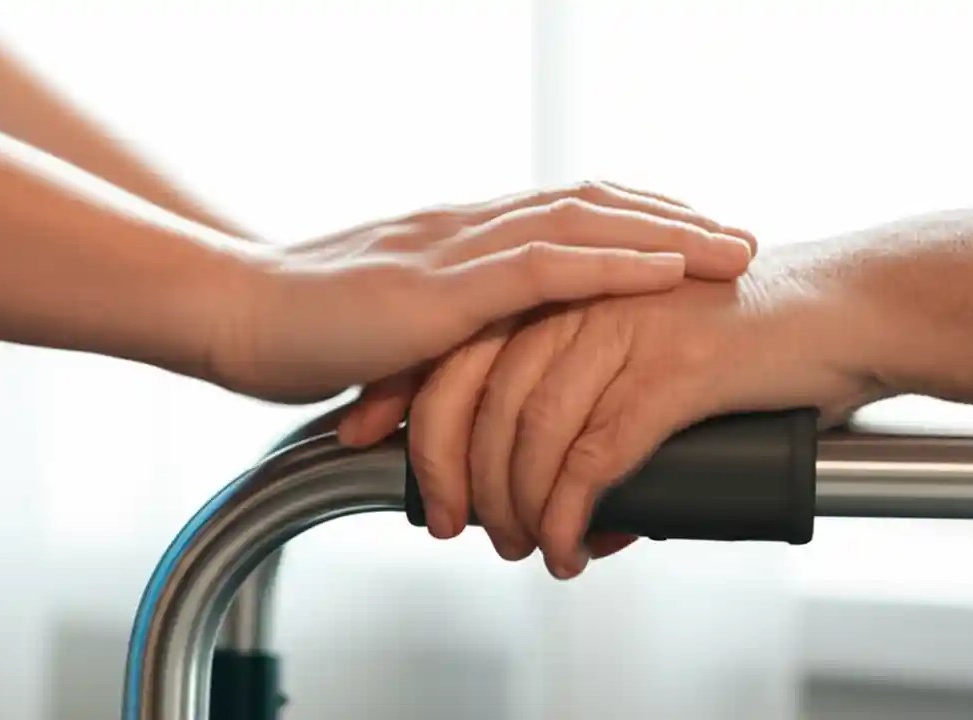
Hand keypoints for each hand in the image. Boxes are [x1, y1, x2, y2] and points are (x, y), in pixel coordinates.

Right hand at [205, 182, 755, 402]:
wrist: (233, 316)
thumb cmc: (303, 330)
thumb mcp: (392, 328)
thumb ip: (444, 337)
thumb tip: (480, 368)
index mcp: (459, 238)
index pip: (566, 212)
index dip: (636, 221)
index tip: (691, 238)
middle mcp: (469, 228)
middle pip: (593, 205)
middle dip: (674, 221)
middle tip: (739, 238)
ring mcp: (457, 251)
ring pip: (584, 224)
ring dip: (668, 236)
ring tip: (733, 250)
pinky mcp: (440, 289)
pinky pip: (544, 269)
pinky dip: (614, 266)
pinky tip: (668, 271)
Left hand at [399, 246, 882, 578]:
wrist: (846, 308)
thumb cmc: (747, 333)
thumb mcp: (645, 336)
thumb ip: (588, 372)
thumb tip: (548, 451)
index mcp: (564, 284)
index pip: (458, 342)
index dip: (409, 403)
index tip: (372, 450)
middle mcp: (581, 299)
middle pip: (475, 390)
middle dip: (449, 470)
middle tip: (450, 524)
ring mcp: (625, 330)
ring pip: (528, 429)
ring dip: (511, 504)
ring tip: (518, 547)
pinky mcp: (672, 372)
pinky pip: (593, 455)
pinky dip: (568, 511)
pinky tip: (567, 545)